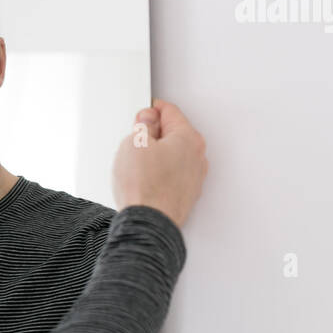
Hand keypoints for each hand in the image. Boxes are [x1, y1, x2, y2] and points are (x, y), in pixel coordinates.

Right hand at [112, 98, 207, 229]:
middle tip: (135, 143)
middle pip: (173, 134)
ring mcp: (194, 177)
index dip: (150, 110)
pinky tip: (144, 182)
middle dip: (154, 135)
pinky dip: (159, 174)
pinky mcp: (186, 194)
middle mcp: (197, 156)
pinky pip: (171, 175)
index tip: (141, 115)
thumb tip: (147, 120)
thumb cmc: (144, 187)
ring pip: (172, 156)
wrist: (148, 223)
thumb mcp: (135, 142)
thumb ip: (143, 125)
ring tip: (138, 168)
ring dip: (157, 156)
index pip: (170, 111)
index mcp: (188, 138)